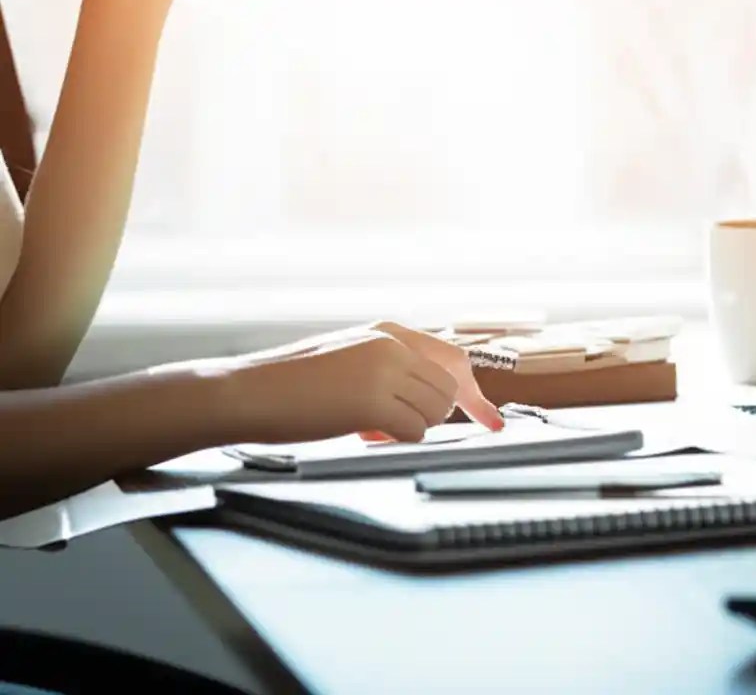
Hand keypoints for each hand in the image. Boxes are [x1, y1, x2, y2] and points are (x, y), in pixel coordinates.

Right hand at [224, 322, 502, 443]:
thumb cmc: (291, 383)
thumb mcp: (348, 359)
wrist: (246, 390)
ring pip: (435, 411)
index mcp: (387, 331)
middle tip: (395, 426)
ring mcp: (384, 370)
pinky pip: (414, 431)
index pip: (453, 359)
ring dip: (410, 427)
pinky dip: (395, 440)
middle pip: (448, 390)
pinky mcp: (372, 400)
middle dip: (432, 415)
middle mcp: (392, 344)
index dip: (476, 395)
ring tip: (368, 425)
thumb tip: (427, 397)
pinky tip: (363, 432)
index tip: (494, 420)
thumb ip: (389, 369)